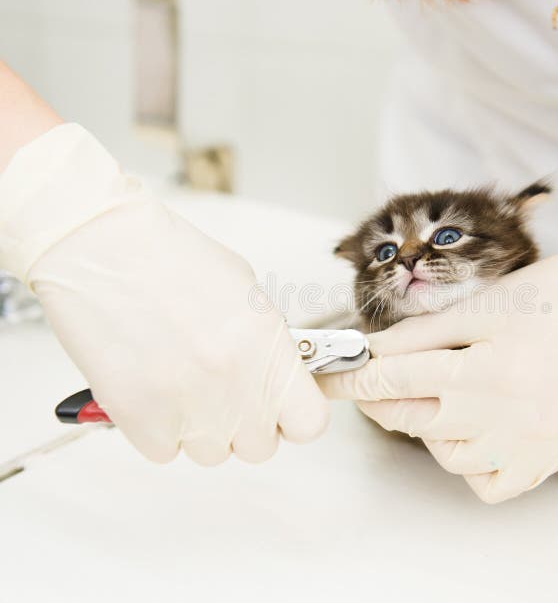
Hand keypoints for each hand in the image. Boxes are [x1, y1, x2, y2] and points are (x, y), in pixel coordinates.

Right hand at [0, 124, 327, 463]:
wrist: (102, 251)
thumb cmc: (170, 260)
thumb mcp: (246, 295)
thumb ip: (269, 348)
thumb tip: (275, 380)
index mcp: (269, 349)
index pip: (309, 423)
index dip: (297, 418)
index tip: (284, 409)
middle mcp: (235, 385)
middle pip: (260, 447)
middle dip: (246, 424)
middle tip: (225, 390)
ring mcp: (188, 408)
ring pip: (212, 453)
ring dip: (202, 427)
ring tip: (180, 379)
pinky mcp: (140, 421)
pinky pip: (164, 451)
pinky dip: (158, 429)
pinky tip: (152, 388)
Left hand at [319, 234, 557, 502]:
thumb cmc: (553, 298)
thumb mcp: (481, 306)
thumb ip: (423, 334)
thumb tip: (374, 351)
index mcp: (489, 368)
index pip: (397, 379)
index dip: (354, 377)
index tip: (328, 378)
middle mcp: (509, 415)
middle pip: (415, 419)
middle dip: (382, 399)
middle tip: (375, 380)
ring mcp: (530, 444)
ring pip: (446, 457)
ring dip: (427, 429)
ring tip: (442, 395)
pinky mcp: (546, 458)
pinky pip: (487, 482)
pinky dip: (469, 462)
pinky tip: (473, 428)